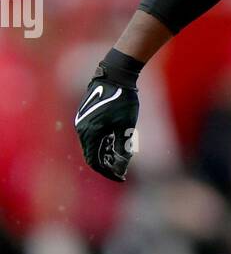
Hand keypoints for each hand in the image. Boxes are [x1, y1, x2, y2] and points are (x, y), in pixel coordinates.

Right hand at [74, 56, 140, 181]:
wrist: (115, 75)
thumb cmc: (122, 100)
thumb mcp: (126, 126)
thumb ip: (122, 148)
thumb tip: (121, 167)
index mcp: (89, 133)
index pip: (94, 162)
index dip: (108, 172)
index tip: (122, 178)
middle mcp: (82, 129)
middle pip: (92, 155)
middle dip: (108, 164)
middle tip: (124, 169)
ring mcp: (82, 122)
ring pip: (92, 145)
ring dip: (106, 154)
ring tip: (122, 157)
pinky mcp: (86, 116)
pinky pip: (92, 136)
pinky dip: (103, 143)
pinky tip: (115, 143)